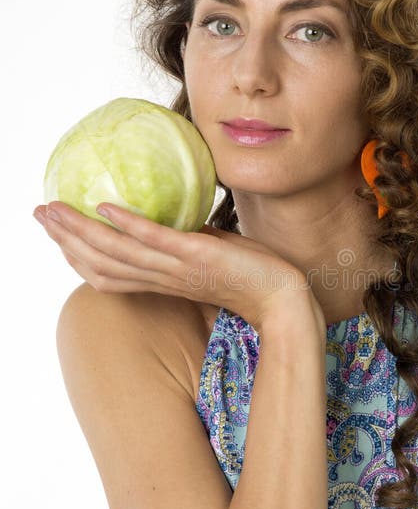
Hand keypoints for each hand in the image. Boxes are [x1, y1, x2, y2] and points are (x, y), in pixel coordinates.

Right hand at [32, 201, 318, 331]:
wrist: (287, 300)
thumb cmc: (253, 278)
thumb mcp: (211, 257)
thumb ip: (186, 244)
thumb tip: (175, 221)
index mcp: (163, 281)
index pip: (109, 272)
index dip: (77, 253)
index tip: (56, 230)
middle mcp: (164, 279)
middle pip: (102, 263)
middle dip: (67, 239)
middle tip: (39, 213)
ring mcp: (180, 270)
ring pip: (119, 253)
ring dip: (84, 231)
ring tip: (56, 210)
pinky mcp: (200, 259)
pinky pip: (159, 243)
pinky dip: (130, 226)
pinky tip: (107, 208)